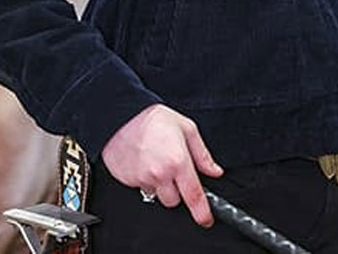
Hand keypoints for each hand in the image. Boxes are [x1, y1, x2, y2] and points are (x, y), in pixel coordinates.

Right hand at [101, 103, 223, 226]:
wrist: (123, 117)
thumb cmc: (156, 120)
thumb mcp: (188, 129)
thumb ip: (203, 155)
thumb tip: (215, 171)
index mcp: (178, 161)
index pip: (193, 195)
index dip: (202, 211)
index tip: (206, 219)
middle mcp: (160, 174)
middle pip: (175, 201)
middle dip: (178, 190)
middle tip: (175, 169)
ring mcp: (143, 180)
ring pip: (158, 196)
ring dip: (162, 186)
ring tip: (159, 162)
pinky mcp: (129, 182)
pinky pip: (143, 189)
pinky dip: (147, 180)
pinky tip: (147, 162)